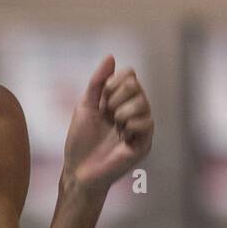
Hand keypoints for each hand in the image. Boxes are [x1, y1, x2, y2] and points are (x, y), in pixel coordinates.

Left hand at [61, 55, 154, 193]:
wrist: (79, 170)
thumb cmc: (80, 140)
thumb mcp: (85, 106)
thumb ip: (98, 82)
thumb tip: (111, 57)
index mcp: (120, 101)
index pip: (129, 75)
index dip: (112, 83)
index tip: (100, 100)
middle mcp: (133, 111)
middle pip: (135, 85)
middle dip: (115, 96)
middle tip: (107, 114)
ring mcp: (140, 127)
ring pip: (142, 102)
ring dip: (121, 111)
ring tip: (114, 126)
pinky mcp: (144, 143)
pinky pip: (147, 122)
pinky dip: (131, 124)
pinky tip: (122, 135)